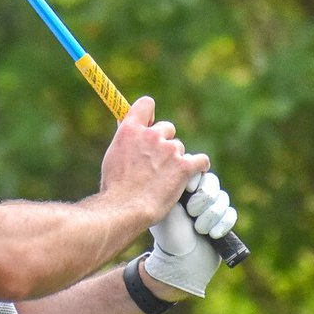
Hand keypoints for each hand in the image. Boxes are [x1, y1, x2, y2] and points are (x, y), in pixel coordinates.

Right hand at [99, 97, 210, 227]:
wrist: (125, 208)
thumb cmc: (115, 188)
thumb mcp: (113, 157)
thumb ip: (126, 142)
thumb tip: (131, 134)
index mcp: (131, 130)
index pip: (146, 104)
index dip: (150, 115)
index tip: (150, 125)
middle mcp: (151, 135)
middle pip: (167, 128)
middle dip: (164, 143)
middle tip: (158, 162)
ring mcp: (169, 149)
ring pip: (179, 148)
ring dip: (175, 160)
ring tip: (165, 179)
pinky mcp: (184, 166)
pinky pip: (200, 160)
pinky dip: (199, 166)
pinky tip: (195, 173)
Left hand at [143, 171, 237, 297]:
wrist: (179, 264)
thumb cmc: (169, 236)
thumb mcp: (168, 209)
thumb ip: (176, 187)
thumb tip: (184, 170)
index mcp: (181, 189)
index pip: (196, 171)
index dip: (197, 179)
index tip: (189, 189)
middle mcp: (197, 196)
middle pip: (213, 183)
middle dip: (204, 198)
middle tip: (191, 213)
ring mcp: (211, 209)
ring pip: (223, 199)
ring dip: (211, 215)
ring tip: (199, 229)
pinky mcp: (222, 222)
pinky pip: (232, 214)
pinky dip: (223, 224)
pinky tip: (212, 234)